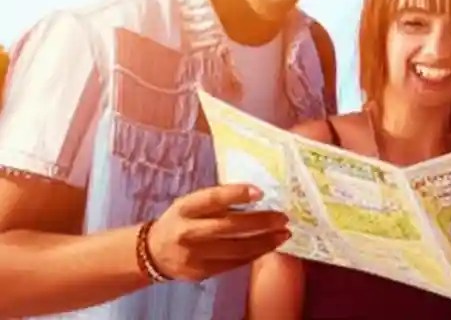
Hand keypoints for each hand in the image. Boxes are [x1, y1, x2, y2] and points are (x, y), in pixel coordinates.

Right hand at [147, 184, 290, 281]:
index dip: (236, 194)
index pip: (211, 199)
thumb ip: (217, 200)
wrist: (153, 252)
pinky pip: (234, 264)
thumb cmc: (181, 221)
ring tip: (283, 234)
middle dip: (260, 223)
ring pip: (235, 249)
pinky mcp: (201, 272)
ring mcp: (194, 255)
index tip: (260, 192)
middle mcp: (187, 232)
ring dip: (264, 242)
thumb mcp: (191, 204)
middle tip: (283, 218)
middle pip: (228, 227)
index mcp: (185, 208)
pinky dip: (254, 254)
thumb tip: (257, 195)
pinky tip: (268, 247)